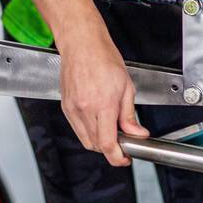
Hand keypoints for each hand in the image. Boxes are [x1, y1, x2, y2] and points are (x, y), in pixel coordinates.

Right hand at [59, 31, 148, 166]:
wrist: (82, 44)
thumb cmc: (104, 58)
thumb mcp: (126, 87)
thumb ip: (130, 115)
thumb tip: (137, 133)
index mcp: (103, 104)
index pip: (108, 143)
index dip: (117, 157)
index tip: (125, 158)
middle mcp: (85, 108)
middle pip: (96, 145)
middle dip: (111, 150)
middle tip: (123, 143)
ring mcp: (73, 108)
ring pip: (86, 140)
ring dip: (99, 143)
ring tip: (111, 131)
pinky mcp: (65, 107)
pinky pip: (77, 129)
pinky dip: (88, 132)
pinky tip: (98, 122)